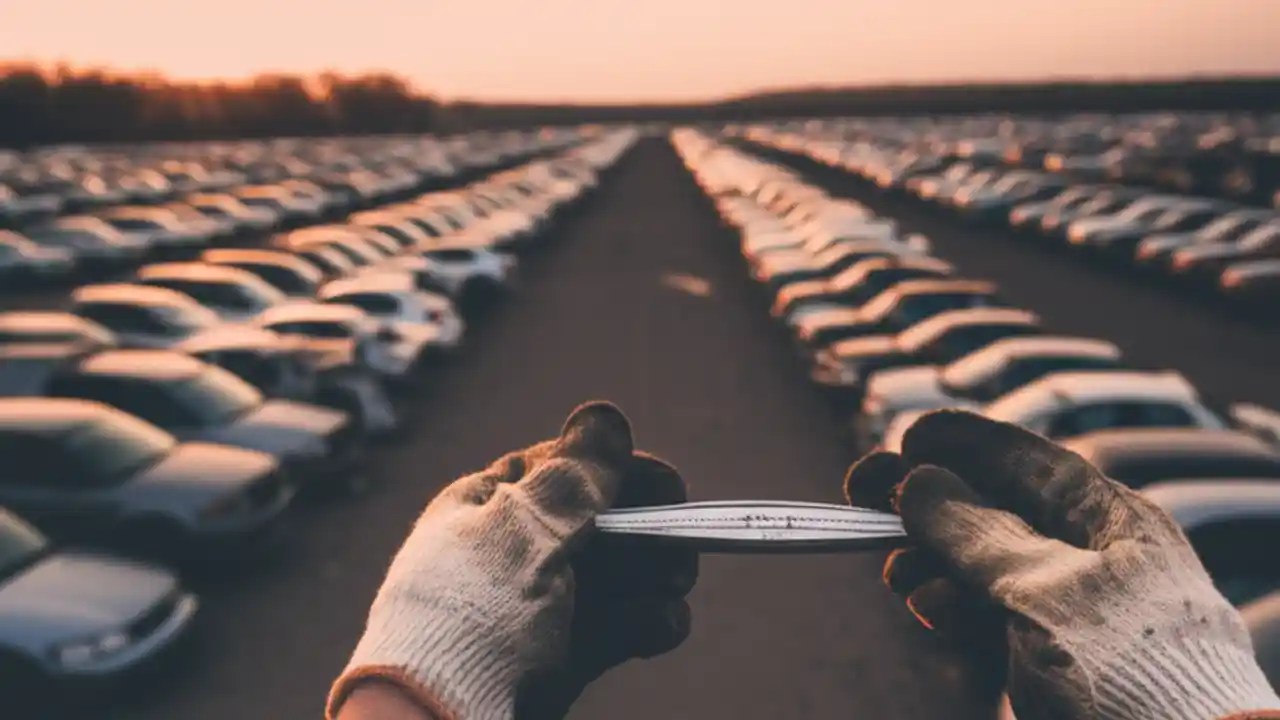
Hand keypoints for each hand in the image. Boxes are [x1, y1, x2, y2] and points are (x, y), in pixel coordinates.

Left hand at [327, 402, 696, 719]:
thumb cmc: (472, 615)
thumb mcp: (524, 531)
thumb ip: (575, 477)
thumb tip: (605, 415)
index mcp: (488, 505)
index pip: (566, 470)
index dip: (622, 474)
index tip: (671, 490)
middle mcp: (514, 551)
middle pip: (602, 524)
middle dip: (648, 532)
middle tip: (678, 548)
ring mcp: (538, 607)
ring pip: (617, 576)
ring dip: (655, 577)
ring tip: (672, 587)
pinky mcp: (560, 658)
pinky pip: (616, 626)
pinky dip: (646, 622)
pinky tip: (660, 626)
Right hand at [845, 410, 1279, 719]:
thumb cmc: (1136, 674)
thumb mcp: (1044, 588)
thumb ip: (974, 533)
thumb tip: (917, 481)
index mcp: (1109, 519)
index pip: (1026, 460)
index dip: (964, 442)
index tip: (907, 436)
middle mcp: (1086, 555)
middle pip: (989, 509)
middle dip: (925, 502)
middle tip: (860, 493)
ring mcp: (1063, 608)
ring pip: (977, 565)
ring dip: (929, 561)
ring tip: (900, 573)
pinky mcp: (1043, 656)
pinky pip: (982, 615)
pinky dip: (948, 607)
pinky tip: (930, 610)